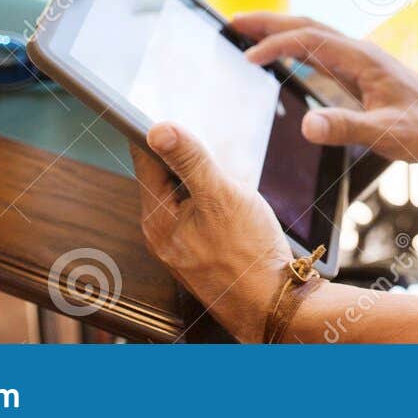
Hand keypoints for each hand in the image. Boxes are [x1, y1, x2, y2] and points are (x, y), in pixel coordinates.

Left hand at [131, 122, 288, 342]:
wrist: (272, 303)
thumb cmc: (247, 253)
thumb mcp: (220, 194)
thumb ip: (189, 159)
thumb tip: (158, 128)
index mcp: (156, 218)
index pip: (145, 161)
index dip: (158, 136)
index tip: (170, 114)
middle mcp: (160, 234)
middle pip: (166, 178)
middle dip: (188, 162)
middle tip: (213, 155)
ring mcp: (179, 247)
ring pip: (185, 197)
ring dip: (204, 184)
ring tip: (229, 188)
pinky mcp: (199, 255)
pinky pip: (199, 216)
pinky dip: (213, 204)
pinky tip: (236, 211)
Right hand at [236, 13, 417, 161]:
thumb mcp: (386, 134)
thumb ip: (346, 128)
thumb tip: (306, 125)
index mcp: (360, 59)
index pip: (308, 41)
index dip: (275, 45)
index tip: (246, 59)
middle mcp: (357, 52)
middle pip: (305, 26)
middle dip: (268, 22)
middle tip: (230, 23)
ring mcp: (358, 60)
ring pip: (311, 34)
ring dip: (278, 29)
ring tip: (244, 32)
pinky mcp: (359, 72)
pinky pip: (318, 50)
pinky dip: (293, 46)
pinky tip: (281, 55)